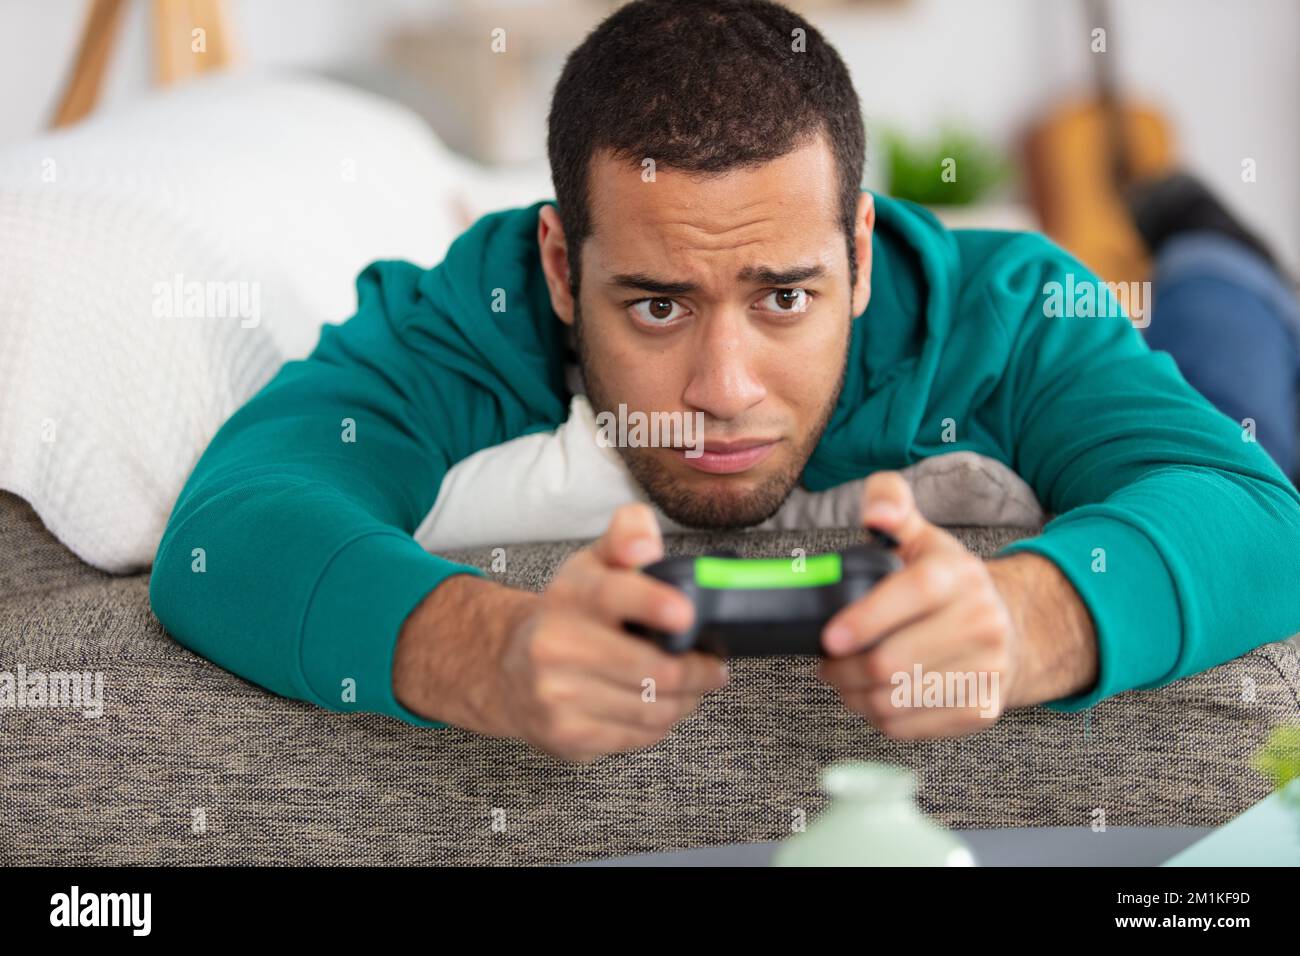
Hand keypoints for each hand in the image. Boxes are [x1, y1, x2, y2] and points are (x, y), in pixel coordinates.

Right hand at [495, 503, 727, 761]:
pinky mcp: (567, 735)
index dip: (652, 603)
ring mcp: (558, 695)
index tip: (685, 613)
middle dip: (698, 670)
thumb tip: (646, 541)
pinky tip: (664, 707)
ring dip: (687, 699)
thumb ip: (626, 537)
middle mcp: (556, 645)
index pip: (614, 594)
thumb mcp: (594, 566)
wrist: (512, 671)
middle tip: (714, 666)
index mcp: (570, 596)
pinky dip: (662, 723)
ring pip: (654, 708)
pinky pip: (639, 736)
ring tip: (696, 686)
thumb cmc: (570, 615)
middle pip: (653, 668)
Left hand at [817, 471, 1022, 737]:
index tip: (829, 638)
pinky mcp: (980, 710)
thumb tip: (876, 512)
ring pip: (895, 700)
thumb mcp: (920, 537)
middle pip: (893, 661)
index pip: (913, 595)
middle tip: (826, 661)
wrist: (1009, 630)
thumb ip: (890, 504)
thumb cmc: (946, 585)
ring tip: (843, 679)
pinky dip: (877, 716)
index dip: (865, 619)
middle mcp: (981, 622)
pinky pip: (908, 727)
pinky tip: (872, 697)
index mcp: (959, 575)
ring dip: (854, 695)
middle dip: (844, 668)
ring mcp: (986, 671)